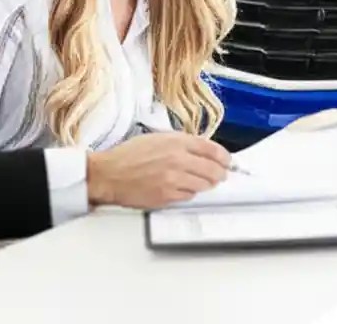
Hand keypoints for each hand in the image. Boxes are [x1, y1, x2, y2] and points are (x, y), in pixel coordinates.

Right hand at [86, 132, 230, 208]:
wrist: (109, 174)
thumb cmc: (129, 155)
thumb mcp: (158, 139)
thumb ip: (182, 144)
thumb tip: (203, 152)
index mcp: (177, 142)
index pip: (212, 150)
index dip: (224, 158)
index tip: (227, 162)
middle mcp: (178, 159)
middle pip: (213, 170)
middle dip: (219, 174)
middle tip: (220, 176)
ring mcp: (173, 179)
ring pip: (203, 185)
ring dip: (205, 185)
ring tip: (200, 182)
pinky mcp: (167, 196)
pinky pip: (188, 196)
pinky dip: (188, 193)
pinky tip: (181, 188)